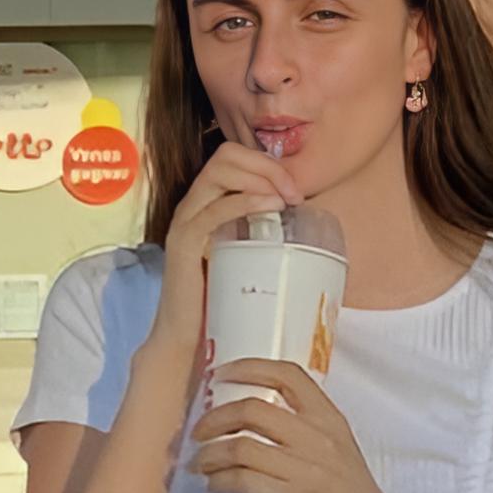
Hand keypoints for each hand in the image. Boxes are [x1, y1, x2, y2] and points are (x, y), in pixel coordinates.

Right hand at [155, 136, 295, 348]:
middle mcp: (192, 205)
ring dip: (260, 178)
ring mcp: (186, 221)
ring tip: (286, 199)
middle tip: (295, 193)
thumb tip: (308, 227)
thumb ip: (265, 235)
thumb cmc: (220, 300)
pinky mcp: (184, 242)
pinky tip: (271, 207)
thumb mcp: (247, 257)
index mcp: (206, 204)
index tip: (296, 189)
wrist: (185, 337)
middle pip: (226, 155)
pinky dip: (245, 201)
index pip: (233, 156)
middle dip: (267, 166)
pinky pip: (214, 208)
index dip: (267, 163)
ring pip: (219, 172)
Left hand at [188, 359, 421, 492]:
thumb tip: (255, 420)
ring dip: (209, 455)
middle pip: (251, 408)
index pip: (288, 375)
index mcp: (331, 422)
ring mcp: (308, 471)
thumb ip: (307, 433)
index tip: (220, 375)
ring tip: (202, 465)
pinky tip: (216, 487)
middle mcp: (319, 440)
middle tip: (198, 433)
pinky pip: (243, 481)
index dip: (248, 367)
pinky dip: (219, 482)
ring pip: (240, 445)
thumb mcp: (341, 454)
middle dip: (213, 418)